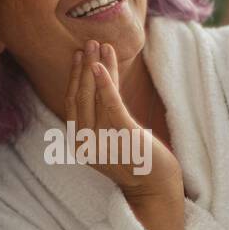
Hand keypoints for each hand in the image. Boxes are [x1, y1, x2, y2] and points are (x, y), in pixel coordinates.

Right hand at [65, 40, 181, 199]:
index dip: (74, 78)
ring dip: (95, 66)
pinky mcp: (121, 134)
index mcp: (80, 143)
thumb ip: (100, 120)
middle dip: (83, 67)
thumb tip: (98, 90)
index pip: (72, 104)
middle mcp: (85, 142)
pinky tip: (102, 64)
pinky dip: (105, 82)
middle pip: (80, 97)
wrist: (156, 187)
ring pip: (93, 96)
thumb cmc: (137, 162)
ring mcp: (101, 140)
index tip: (78, 56)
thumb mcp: (112, 140)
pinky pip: (110, 103)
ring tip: (98, 44)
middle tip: (88, 42)